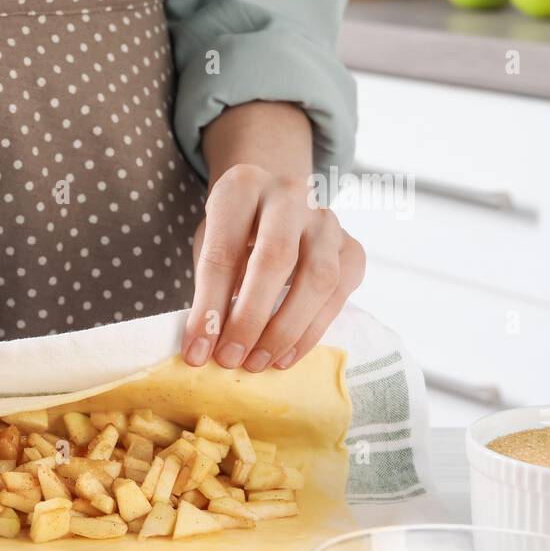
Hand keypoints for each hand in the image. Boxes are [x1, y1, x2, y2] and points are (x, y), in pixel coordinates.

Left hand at [181, 164, 364, 371]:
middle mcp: (291, 195)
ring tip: (257, 363)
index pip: (223, 253)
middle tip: (230, 359)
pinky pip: (339, 293)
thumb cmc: (235, 231)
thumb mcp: (211, 244)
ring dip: (285, 330)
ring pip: (318, 278)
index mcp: (242, 187)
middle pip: (276, 260)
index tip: (196, 351)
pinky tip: (285, 356)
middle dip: (250, 319)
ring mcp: (328, 220)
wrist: (277, 202)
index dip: (208, 308)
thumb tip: (205, 348)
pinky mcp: (353, 246)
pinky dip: (312, 331)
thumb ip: (209, 287)